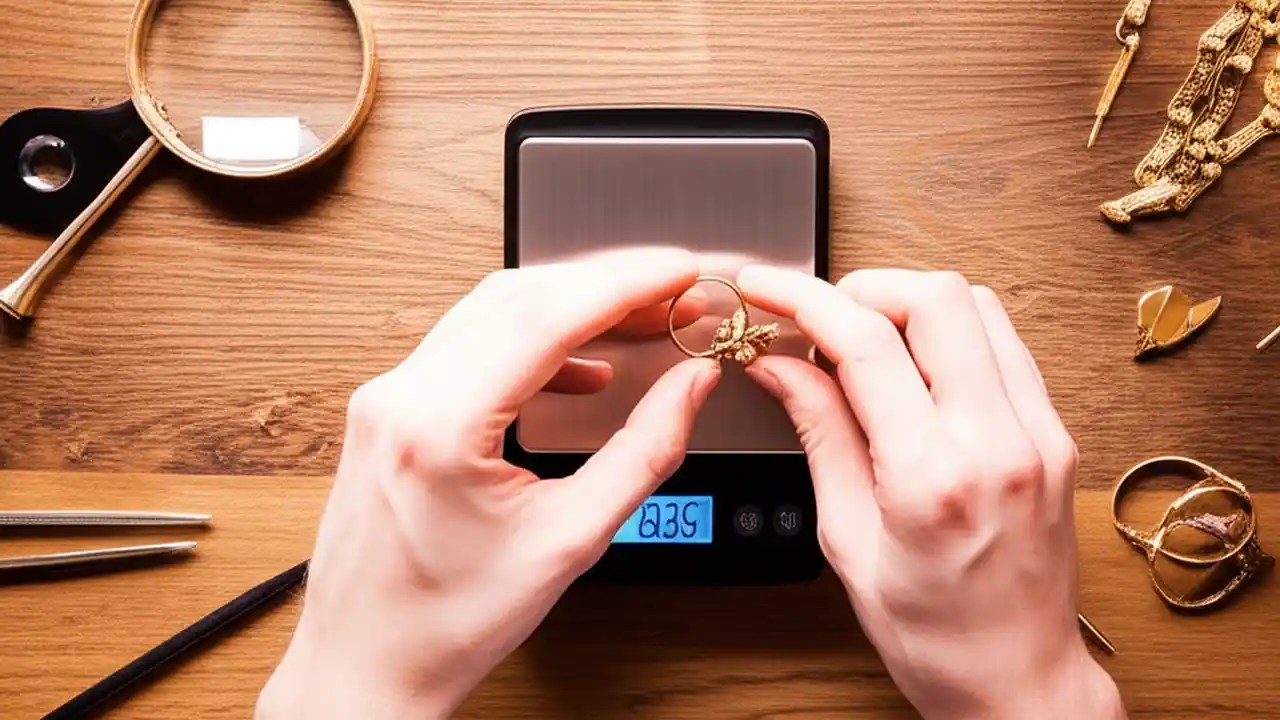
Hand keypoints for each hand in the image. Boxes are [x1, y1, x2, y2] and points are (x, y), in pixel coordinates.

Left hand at [256, 247, 719, 718]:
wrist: (367, 666)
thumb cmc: (448, 623)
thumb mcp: (569, 541)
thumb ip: (643, 452)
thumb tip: (690, 386)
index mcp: (438, 426)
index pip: (546, 317)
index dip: (625, 283)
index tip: (679, 270)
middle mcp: (400, 396)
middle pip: (519, 298)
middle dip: (607, 285)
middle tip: (674, 292)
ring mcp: (386, 398)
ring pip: (491, 312)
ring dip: (571, 306)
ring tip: (642, 320)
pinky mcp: (389, 409)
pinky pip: (468, 346)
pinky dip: (534, 342)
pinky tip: (583, 367)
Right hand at [736, 267, 1125, 719]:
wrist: (1017, 678)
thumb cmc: (934, 634)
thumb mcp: (848, 538)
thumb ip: (819, 433)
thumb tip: (779, 365)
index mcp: (933, 477)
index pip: (865, 342)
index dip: (802, 298)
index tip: (764, 288)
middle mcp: (998, 442)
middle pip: (935, 296)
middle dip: (861, 287)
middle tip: (818, 317)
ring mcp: (1038, 433)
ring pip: (978, 304)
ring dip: (909, 303)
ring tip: (863, 340)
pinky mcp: (1056, 433)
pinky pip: (1004, 343)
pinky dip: (950, 331)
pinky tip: (913, 364)